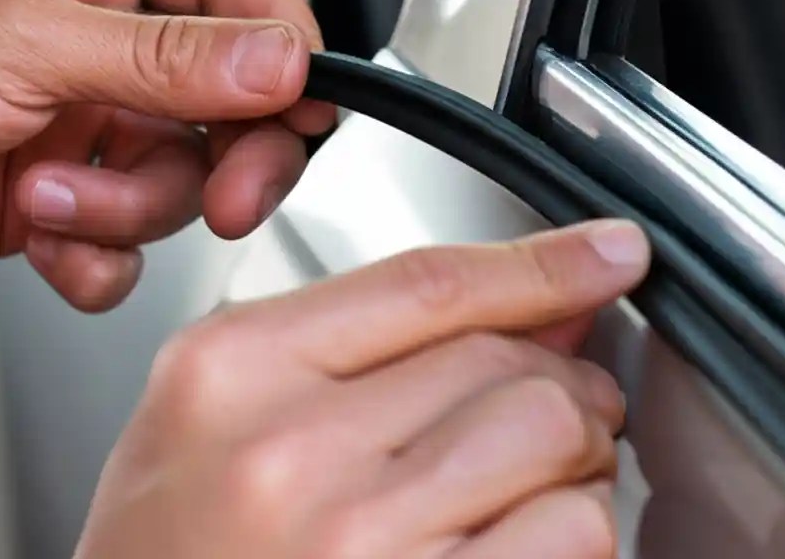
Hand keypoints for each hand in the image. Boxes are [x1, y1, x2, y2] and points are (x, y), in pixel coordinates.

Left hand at [0, 0, 334, 309]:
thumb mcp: (21, 40)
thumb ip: (167, 56)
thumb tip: (280, 59)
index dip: (284, 39)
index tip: (306, 103)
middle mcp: (98, 31)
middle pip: (233, 90)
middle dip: (233, 152)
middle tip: (230, 195)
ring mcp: (84, 115)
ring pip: (182, 174)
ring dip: (126, 206)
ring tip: (53, 198)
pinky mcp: (64, 191)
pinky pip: (131, 237)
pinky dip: (97, 254)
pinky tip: (43, 237)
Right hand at [75, 221, 650, 558]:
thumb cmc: (174, 555)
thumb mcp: (224, 418)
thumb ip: (365, 348)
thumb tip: (542, 309)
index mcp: (231, 373)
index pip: (428, 284)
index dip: (543, 263)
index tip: (609, 254)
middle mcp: (286, 453)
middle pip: (506, 364)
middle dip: (564, 386)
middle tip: (555, 420)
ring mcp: (352, 544)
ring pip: (552, 442)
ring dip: (576, 460)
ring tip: (536, 487)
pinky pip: (565, 536)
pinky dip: (574, 531)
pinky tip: (527, 541)